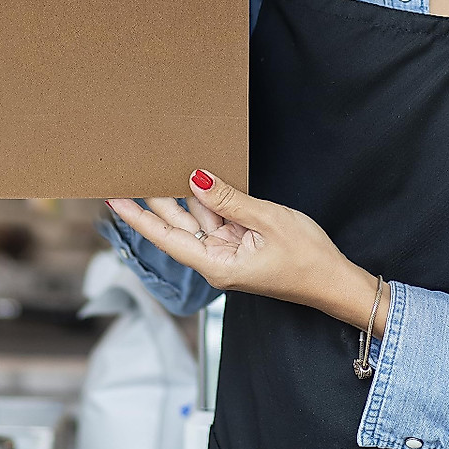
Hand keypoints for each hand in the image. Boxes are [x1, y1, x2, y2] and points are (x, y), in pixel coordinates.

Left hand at [107, 170, 388, 335]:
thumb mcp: (268, 221)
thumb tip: (196, 179)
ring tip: (157, 167)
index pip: (166, 238)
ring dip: (182, 196)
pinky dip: (208, 199)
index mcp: (216, 265)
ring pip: (197, 219)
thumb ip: (230, 200)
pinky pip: (217, 219)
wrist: (333, 280)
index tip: (114, 200)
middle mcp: (216, 260)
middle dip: (154, 201)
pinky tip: (196, 179)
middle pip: (177, 226)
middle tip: (130, 173)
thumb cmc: (306, 260)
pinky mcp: (240, 245)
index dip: (138, 218)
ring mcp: (228, 252)